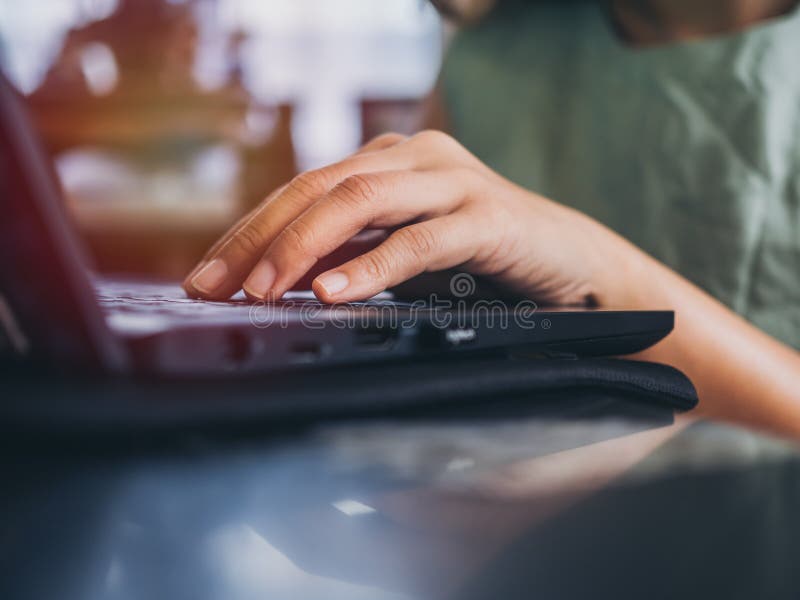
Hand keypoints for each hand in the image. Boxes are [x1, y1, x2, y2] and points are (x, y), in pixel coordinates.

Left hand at [183, 130, 620, 304]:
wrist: (575, 267)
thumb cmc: (485, 264)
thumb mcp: (404, 256)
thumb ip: (352, 253)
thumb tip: (281, 281)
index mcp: (391, 162)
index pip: (303, 189)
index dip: (248, 231)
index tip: (206, 277)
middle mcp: (417, 157)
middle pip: (319, 187)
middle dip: (258, 239)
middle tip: (213, 287)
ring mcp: (454, 180)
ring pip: (361, 199)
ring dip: (303, 246)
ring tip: (263, 292)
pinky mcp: (490, 217)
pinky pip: (420, 239)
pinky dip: (373, 266)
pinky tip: (334, 292)